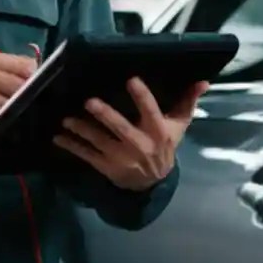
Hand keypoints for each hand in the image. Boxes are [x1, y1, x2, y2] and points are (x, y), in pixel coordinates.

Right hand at [0, 52, 36, 153]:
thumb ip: (6, 80)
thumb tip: (42, 86)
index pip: (24, 64)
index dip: (39, 81)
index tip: (49, 96)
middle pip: (18, 84)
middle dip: (30, 101)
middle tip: (41, 116)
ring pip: (6, 104)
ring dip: (17, 117)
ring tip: (25, 128)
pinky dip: (2, 129)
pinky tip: (7, 135)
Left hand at [54, 78, 208, 191]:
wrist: (153, 182)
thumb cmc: (165, 145)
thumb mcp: (179, 125)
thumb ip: (188, 101)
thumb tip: (203, 80)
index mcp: (158, 132)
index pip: (151, 111)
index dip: (142, 97)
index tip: (131, 79)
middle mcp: (140, 145)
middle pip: (121, 128)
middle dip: (105, 115)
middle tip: (89, 101)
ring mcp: (122, 158)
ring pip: (100, 142)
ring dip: (82, 130)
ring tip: (67, 119)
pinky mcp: (107, 167)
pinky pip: (87, 156)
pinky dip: (72, 146)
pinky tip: (59, 138)